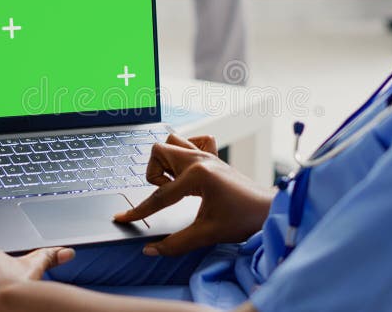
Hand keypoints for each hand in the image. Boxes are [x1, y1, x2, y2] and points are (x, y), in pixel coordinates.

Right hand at [114, 135, 274, 256]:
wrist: (269, 211)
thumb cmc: (243, 220)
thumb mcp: (207, 234)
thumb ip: (175, 244)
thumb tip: (150, 250)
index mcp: (197, 176)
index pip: (159, 195)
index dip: (138, 211)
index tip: (122, 218)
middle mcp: (200, 160)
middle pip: (158, 152)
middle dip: (154, 175)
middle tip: (166, 195)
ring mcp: (207, 155)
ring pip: (172, 142)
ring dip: (166, 161)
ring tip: (176, 184)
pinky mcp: (214, 157)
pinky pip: (194, 141)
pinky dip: (186, 151)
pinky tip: (189, 171)